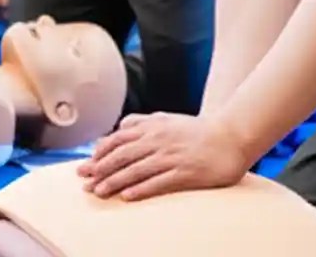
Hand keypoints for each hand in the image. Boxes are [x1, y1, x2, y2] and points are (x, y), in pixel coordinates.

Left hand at [76, 112, 251, 200]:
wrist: (230, 136)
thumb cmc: (197, 130)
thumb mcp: (166, 118)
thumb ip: (142, 121)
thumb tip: (120, 126)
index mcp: (152, 127)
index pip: (118, 139)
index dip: (100, 153)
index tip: (88, 165)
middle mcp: (158, 140)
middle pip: (122, 155)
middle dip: (100, 169)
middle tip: (85, 181)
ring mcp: (171, 156)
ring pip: (136, 169)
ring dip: (115, 181)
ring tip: (99, 191)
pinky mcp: (185, 171)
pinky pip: (159, 181)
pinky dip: (141, 188)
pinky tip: (128, 196)